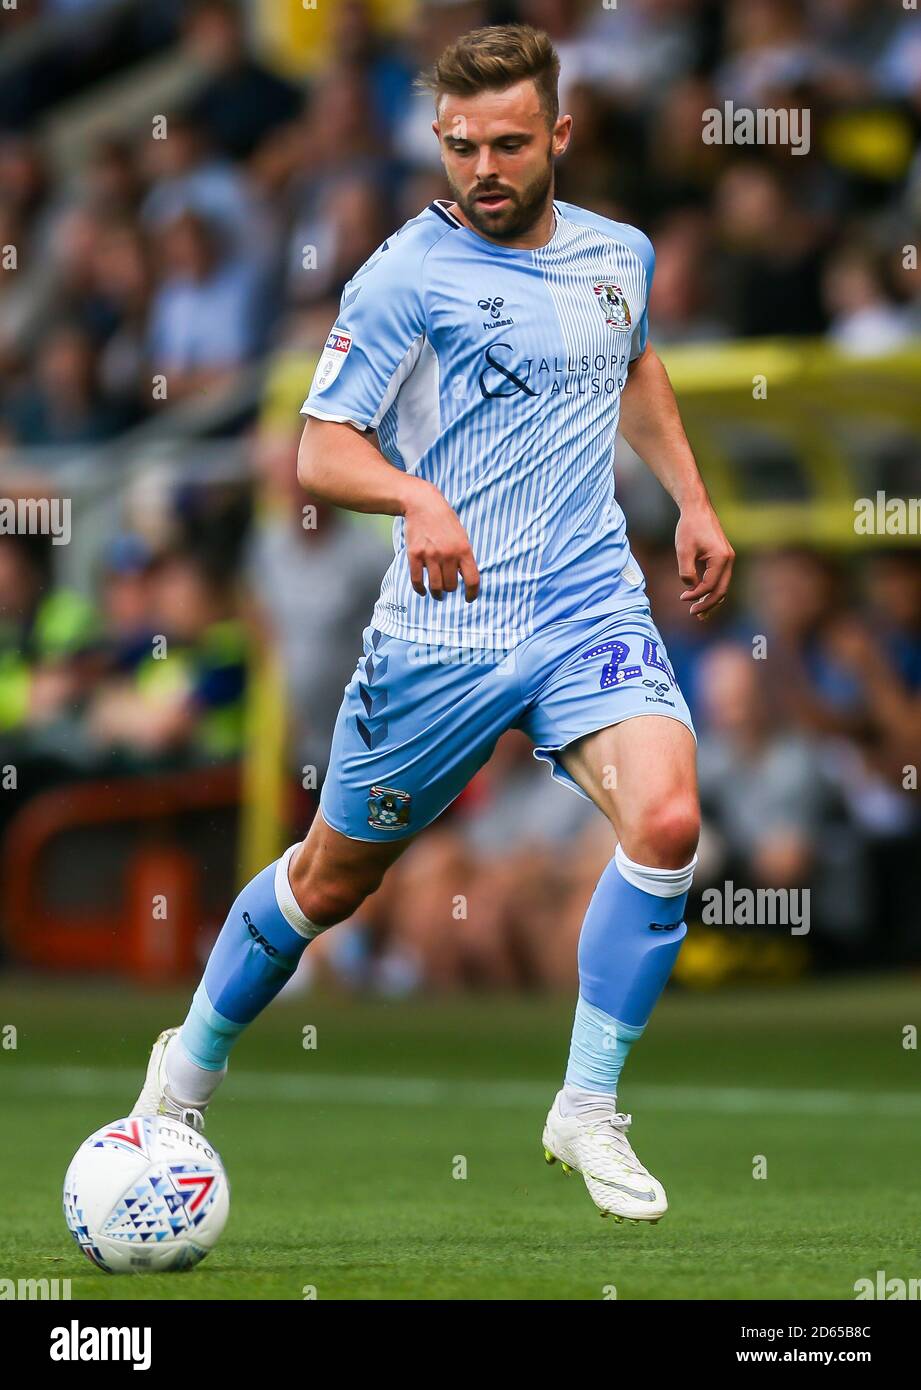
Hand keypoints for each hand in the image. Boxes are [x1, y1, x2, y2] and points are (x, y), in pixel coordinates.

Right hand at [403, 479, 479, 601]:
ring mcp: (430, 555)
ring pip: (436, 587)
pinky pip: (417, 580)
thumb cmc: (445, 521)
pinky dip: (420, 589)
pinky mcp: (414, 554)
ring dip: (437, 594)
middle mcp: (448, 554)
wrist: (423, 504)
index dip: (472, 593)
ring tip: (437, 594)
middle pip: (451, 586)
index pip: (472, 580)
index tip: (469, 599)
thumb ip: (463, 556)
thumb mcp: (461, 536)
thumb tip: (465, 579)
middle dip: (450, 589)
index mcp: (464, 549)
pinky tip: (423, 591)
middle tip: (447, 588)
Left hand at [675, 505, 734, 619]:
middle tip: (694, 614)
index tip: (682, 598)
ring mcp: (728, 558)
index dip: (696, 595)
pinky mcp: (724, 557)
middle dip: (708, 604)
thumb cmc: (689, 527)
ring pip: (723, 586)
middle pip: (721, 590)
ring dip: (712, 600)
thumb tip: (691, 587)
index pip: (710, 585)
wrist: (697, 509)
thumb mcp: (683, 550)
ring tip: (701, 614)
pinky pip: (721, 579)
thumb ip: (686, 572)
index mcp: (721, 558)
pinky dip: (713, 590)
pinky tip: (703, 598)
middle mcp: (729, 559)